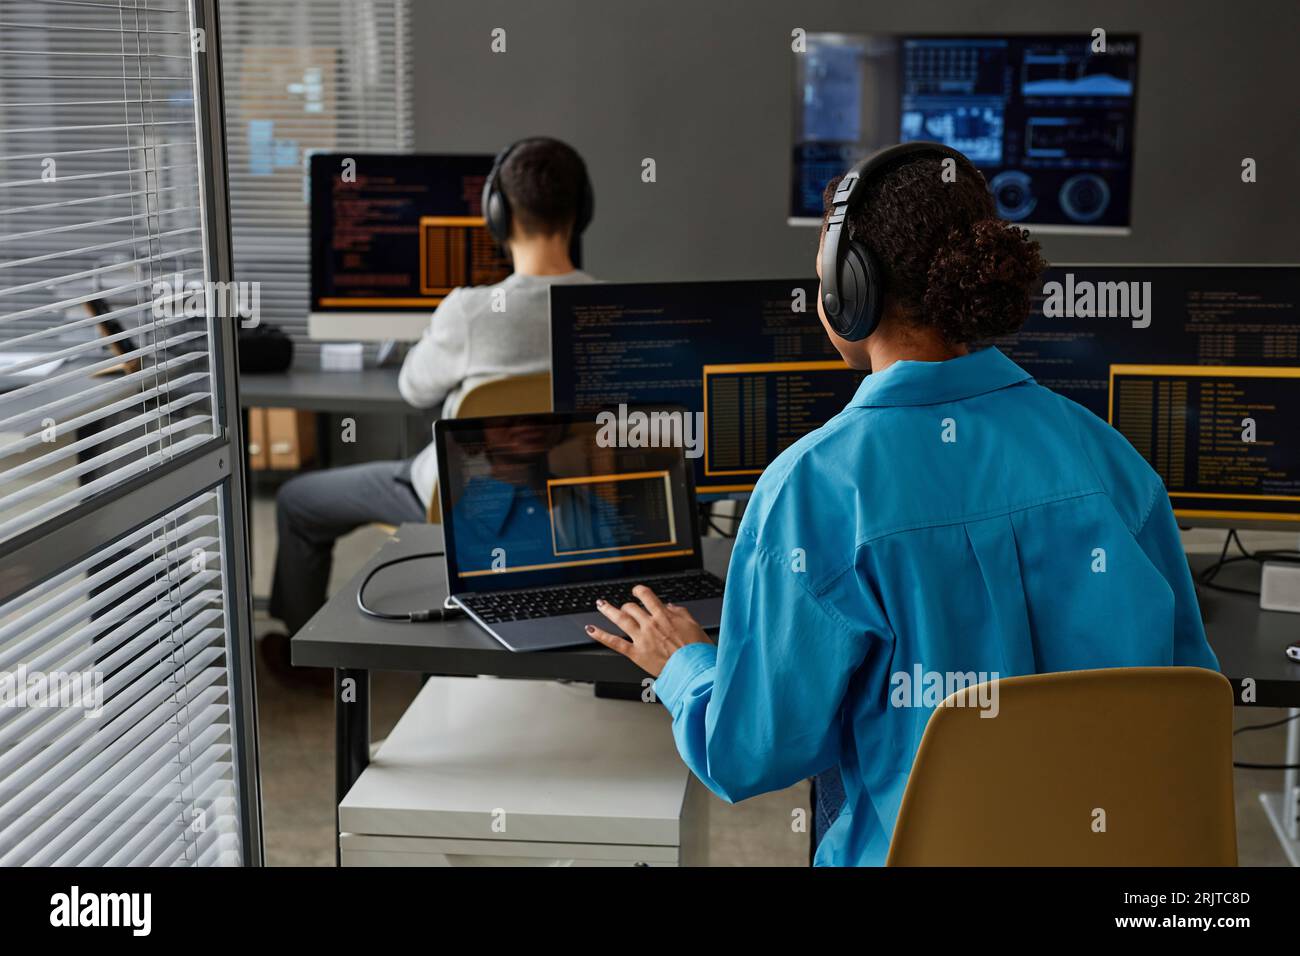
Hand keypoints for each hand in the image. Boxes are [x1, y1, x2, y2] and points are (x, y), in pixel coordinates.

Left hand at [586, 585, 712, 676]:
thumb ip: (680, 612)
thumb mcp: (693, 625)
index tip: (637, 591)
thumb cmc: (696, 650)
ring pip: (620, 619)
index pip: (647, 596)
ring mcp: (641, 638)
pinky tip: (590, 629)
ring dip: (608, 610)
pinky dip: (600, 635)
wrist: (693, 669)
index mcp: (664, 616)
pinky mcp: (635, 653)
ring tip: (601, 604)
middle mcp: (650, 624)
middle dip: (627, 606)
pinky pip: (614, 642)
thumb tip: (669, 606)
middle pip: (632, 608)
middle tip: (625, 607)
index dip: (639, 591)